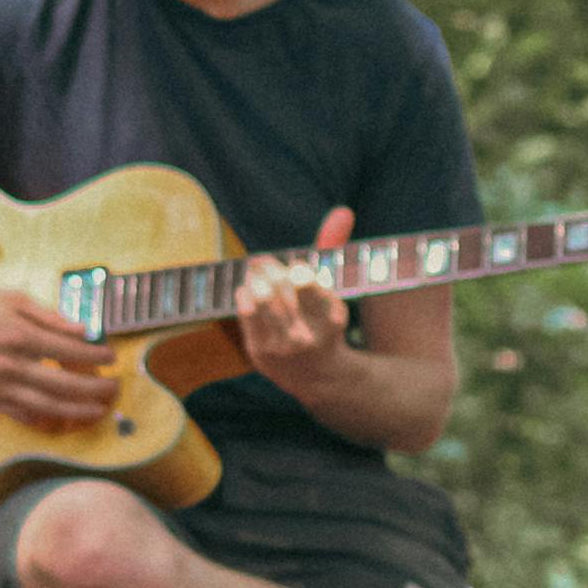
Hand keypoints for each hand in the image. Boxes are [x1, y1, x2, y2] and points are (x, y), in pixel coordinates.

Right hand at [0, 282, 120, 429]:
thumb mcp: (13, 300)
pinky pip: (19, 414)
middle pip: (62, 384)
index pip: (68, 351)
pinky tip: (59, 420)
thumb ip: (50, 317)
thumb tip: (84, 330)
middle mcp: (11, 365)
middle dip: (93, 389)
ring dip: (75, 411)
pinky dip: (41, 420)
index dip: (94, 356)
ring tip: (97, 411)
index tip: (110, 357)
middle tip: (113, 388)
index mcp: (20, 336)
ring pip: (45, 406)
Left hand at [236, 208, 358, 388]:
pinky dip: (244, 294)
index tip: (295, 269)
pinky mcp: (260, 353)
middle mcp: (308, 334)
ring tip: (255, 271)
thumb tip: (343, 210)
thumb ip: (332, 246)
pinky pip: (246, 313)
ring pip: (262, 297)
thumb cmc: (321, 319)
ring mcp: (282, 346)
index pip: (308, 282)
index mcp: (332, 316)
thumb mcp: (332, 285)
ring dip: (255, 278)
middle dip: (269, 267)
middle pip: (281, 286)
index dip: (297, 271)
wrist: (318, 378)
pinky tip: (248, 290)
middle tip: (264, 261)